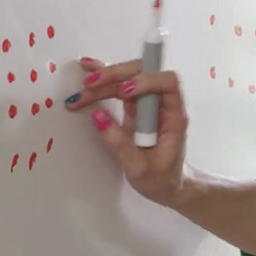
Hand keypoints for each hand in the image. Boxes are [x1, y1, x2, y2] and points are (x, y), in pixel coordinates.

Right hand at [63, 56, 189, 207]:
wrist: (166, 185)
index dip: (146, 81)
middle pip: (143, 74)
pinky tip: (88, 69)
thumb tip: (97, 116)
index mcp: (174, 116)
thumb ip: (119, 143)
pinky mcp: (135, 107)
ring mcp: (147, 103)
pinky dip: (103, 82)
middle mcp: (162, 104)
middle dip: (115, 76)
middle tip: (90, 86)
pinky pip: (119, 88)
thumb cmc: (161, 179)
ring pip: (127, 79)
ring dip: (103, 80)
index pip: (168, 84)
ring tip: (82, 88)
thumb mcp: (139, 168)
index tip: (124, 93)